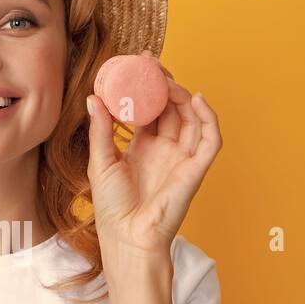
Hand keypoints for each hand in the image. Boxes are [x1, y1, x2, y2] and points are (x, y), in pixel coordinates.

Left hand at [85, 50, 221, 265]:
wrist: (126, 239)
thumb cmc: (112, 209)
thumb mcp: (100, 161)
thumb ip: (101, 129)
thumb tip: (94, 97)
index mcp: (143, 147)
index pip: (150, 109)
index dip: (147, 87)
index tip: (138, 64)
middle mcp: (166, 149)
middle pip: (172, 108)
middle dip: (164, 85)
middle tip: (151, 66)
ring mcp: (182, 158)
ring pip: (192, 118)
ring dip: (182, 95)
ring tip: (167, 80)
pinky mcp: (196, 170)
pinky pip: (210, 140)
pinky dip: (209, 118)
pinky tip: (197, 99)